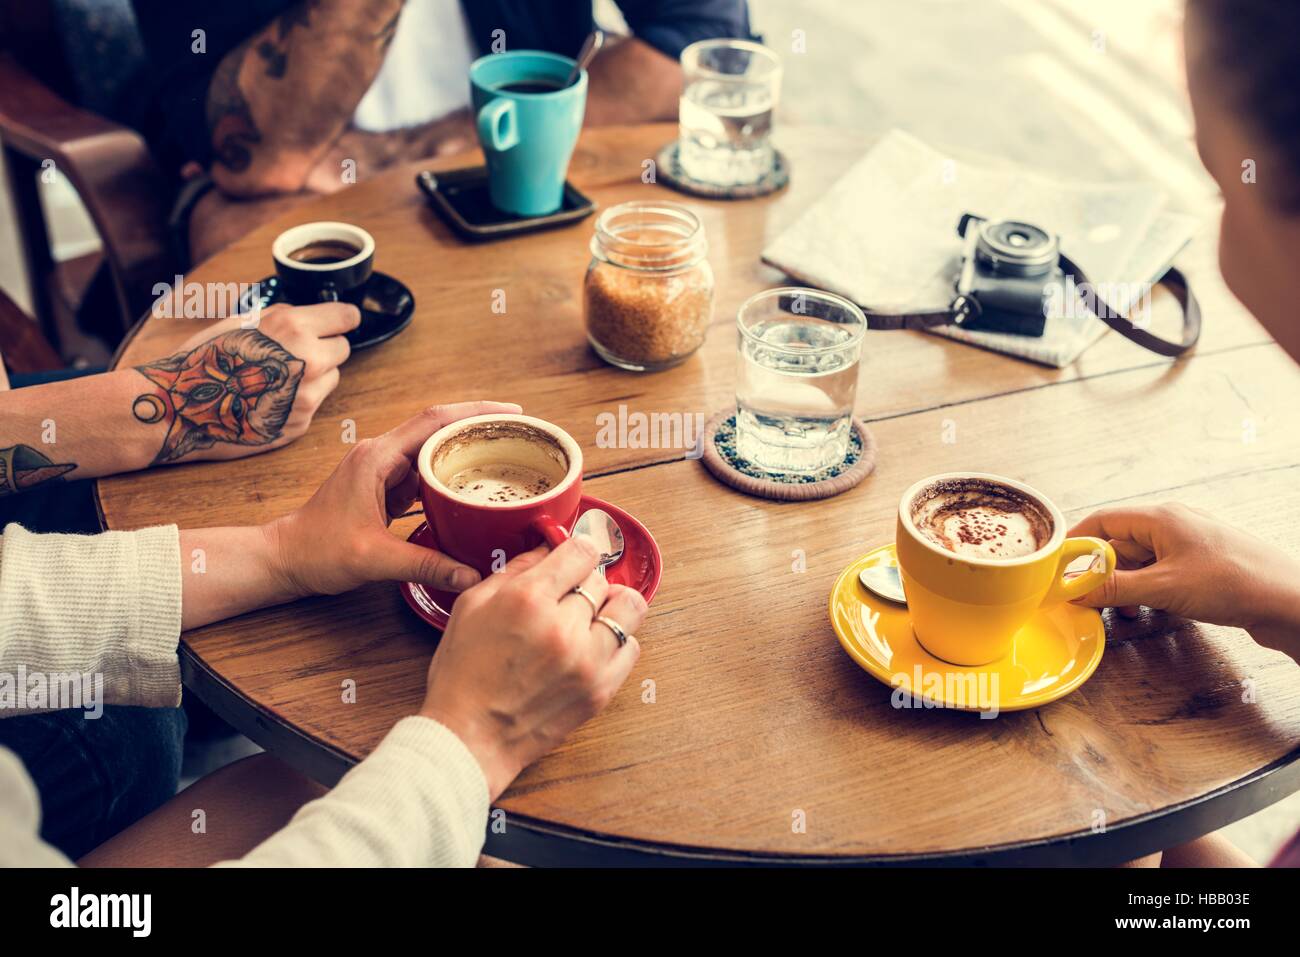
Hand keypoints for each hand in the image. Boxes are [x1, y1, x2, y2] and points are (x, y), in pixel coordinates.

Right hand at [134, 302, 358, 464]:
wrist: (180, 407)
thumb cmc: (205, 359)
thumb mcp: (242, 321)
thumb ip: (284, 316)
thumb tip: (313, 315)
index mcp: (294, 329)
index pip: (346, 317)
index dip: (343, 318)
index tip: (341, 320)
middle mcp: (307, 363)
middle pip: (343, 349)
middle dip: (325, 347)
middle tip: (296, 351)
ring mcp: (307, 397)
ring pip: (332, 378)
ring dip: (315, 375)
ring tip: (275, 377)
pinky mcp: (301, 423)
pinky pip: (314, 404)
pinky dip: (299, 399)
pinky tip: (268, 398)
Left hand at [266, 401, 520, 596]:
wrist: (284, 558)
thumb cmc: (317, 551)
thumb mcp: (375, 560)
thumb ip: (426, 565)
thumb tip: (472, 576)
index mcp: (377, 458)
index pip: (434, 421)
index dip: (475, 412)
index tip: (511, 413)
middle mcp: (380, 455)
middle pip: (438, 428)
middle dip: (478, 429)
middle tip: (518, 437)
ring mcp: (381, 469)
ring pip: (432, 450)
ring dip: (464, 452)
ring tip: (503, 458)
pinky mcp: (383, 485)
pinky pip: (423, 471)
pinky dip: (448, 475)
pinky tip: (470, 486)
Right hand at [419, 539, 648, 799]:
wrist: (468, 738)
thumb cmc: (463, 674)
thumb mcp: (471, 606)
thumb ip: (513, 570)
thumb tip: (546, 549)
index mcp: (528, 599)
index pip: (582, 551)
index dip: (578, 551)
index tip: (573, 559)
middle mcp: (563, 627)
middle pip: (601, 580)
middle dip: (585, 583)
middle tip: (568, 596)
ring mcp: (587, 661)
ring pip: (629, 609)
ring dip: (611, 607)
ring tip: (591, 617)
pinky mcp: (601, 689)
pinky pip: (632, 648)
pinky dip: (617, 642)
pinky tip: (593, 646)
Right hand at [1068, 503, 1299, 657]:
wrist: (1290, 601)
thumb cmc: (1237, 582)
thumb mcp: (1164, 588)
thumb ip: (1116, 588)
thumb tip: (1077, 590)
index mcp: (1161, 518)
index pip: (1102, 520)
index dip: (1075, 542)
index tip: (1055, 566)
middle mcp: (1173, 525)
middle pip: (1118, 542)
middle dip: (1098, 570)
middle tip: (1082, 597)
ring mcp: (1188, 546)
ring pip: (1139, 561)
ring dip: (1123, 585)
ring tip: (1116, 610)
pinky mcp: (1201, 566)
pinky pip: (1159, 573)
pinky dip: (1145, 591)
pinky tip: (1145, 610)